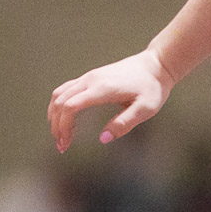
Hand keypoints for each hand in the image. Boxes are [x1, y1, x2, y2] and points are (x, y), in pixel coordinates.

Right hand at [48, 52, 171, 151]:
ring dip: (54, 114)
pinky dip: (59, 104)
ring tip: (59, 134)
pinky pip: (66, 89)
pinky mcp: (91, 77)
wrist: (156, 66)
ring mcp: (89, 77)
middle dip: (57, 125)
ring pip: (59, 93)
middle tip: (61, 146)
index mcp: (102, 89)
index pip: (71, 106)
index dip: (64, 126)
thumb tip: (102, 139)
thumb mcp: (146, 109)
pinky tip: (63, 117)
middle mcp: (91, 80)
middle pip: (61, 101)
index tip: (66, 144)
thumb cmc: (152, 88)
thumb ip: (125, 123)